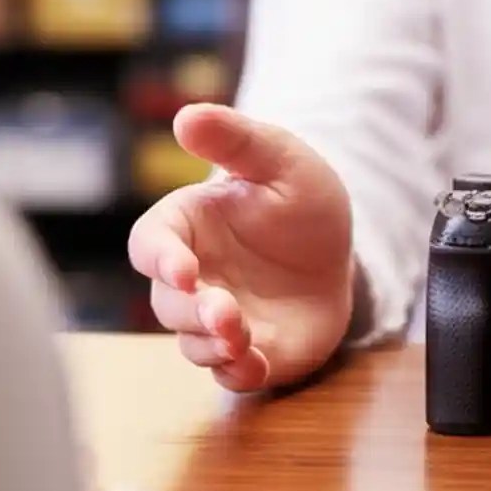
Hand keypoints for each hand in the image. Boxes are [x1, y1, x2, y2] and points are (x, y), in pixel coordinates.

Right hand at [128, 104, 353, 389]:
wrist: (339, 250)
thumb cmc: (299, 199)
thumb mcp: (280, 158)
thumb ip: (236, 139)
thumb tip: (186, 116)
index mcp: (185, 227)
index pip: (151, 245)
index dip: (161, 259)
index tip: (184, 269)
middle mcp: (193, 279)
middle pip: (169, 304)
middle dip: (193, 312)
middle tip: (224, 312)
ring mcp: (218, 319)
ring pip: (194, 344)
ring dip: (213, 346)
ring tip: (241, 339)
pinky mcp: (251, 352)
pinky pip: (231, 373)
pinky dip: (238, 375)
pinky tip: (255, 367)